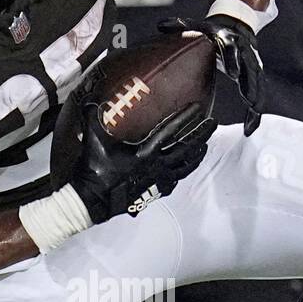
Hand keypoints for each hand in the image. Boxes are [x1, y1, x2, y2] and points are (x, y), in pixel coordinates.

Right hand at [70, 100, 215, 223]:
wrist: (92, 201)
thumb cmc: (93, 170)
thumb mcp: (92, 140)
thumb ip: (92, 117)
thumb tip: (90, 99)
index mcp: (145, 153)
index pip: (170, 131)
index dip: (185, 118)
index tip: (198, 107)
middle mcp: (156, 167)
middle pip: (186, 149)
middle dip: (201, 134)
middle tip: (212, 123)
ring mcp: (157, 181)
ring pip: (185, 167)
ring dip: (197, 154)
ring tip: (205, 144)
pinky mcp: (154, 192)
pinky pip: (175, 181)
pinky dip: (183, 172)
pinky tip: (186, 167)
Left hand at [160, 15, 265, 135]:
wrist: (235, 24)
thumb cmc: (213, 29)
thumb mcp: (198, 25)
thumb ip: (180, 26)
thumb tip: (161, 25)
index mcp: (230, 42)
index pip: (234, 52)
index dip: (234, 61)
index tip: (233, 73)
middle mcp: (245, 55)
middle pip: (251, 72)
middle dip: (251, 88)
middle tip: (250, 103)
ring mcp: (251, 66)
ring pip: (257, 87)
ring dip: (255, 105)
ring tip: (251, 123)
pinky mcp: (253, 77)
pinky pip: (256, 96)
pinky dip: (254, 113)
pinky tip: (250, 128)